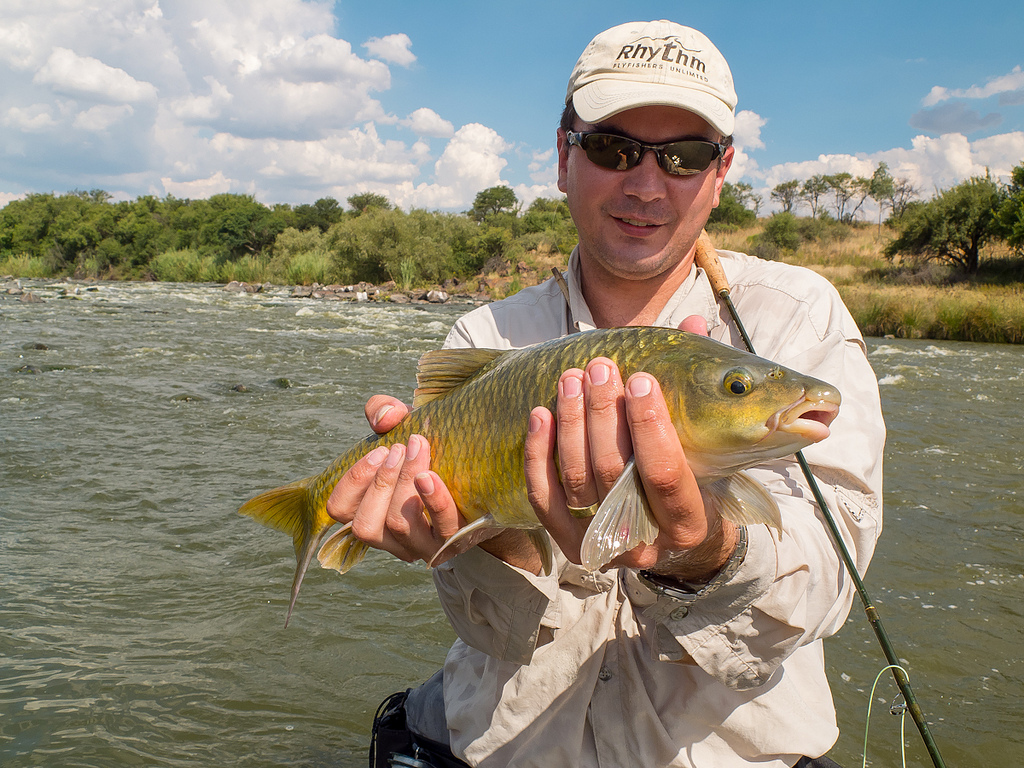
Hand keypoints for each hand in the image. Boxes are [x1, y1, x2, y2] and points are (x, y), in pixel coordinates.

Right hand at [324, 396, 463, 564]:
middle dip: (380, 481)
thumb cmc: (432, 451)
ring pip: (399, 525)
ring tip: (419, 450)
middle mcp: (391, 537)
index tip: (380, 450)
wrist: (483, 476)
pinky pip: (442, 529)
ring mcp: (422, 545)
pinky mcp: (454, 540)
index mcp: (372, 512)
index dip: (352, 482)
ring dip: (404, 484)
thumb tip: (386, 418)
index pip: (339, 510)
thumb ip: (384, 410)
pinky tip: (433, 476)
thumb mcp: (404, 424)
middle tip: (401, 448)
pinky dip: (435, 500)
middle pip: (365, 525)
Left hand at [523, 315, 736, 576]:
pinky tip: (540, 414)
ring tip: (570, 378)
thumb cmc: (692, 475)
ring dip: (570, 424)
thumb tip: (693, 325)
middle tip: (600, 368)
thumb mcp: (707, 440)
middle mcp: (646, 546)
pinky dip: (538, 455)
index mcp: (690, 523)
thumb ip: (699, 386)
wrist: (670, 535)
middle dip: (604, 415)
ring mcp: (604, 547)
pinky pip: (543, 499)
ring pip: (576, 481)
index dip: (650, 427)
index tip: (641, 379)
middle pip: (613, 474)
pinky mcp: (570, 542)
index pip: (665, 477)